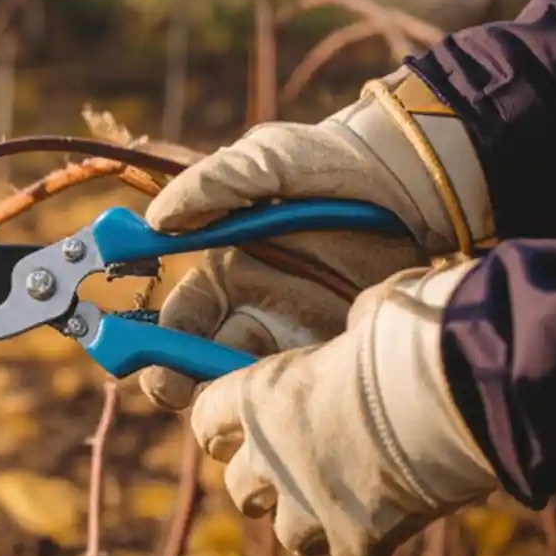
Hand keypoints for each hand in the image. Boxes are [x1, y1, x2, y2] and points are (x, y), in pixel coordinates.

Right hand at [139, 68, 493, 409]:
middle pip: (205, 360)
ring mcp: (298, 330)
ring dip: (237, 395)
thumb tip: (155, 220)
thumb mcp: (266, 160)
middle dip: (184, 382)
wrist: (410, 175)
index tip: (145, 359)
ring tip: (240, 395)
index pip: (181, 317)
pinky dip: (293, 396)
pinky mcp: (339, 345)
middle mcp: (255, 304)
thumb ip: (211, 186)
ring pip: (251, 380)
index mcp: (227, 267)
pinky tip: (290, 395)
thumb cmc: (329, 159)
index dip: (156, 341)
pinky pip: (306, 380)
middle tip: (178, 392)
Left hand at [191, 262, 497, 555]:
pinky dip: (368, 543)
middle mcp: (271, 455)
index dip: (222, 426)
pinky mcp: (354, 542)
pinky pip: (351, 555)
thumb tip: (367, 319)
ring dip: (312, 520)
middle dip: (262, 483)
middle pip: (239, 487)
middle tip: (294, 472)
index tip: (238, 428)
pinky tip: (395, 519)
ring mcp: (309, 506)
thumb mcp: (369, 314)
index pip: (206, 420)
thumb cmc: (405, 343)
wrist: (448, 397)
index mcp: (260, 396)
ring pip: (289, 532)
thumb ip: (350, 327)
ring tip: (348, 500)